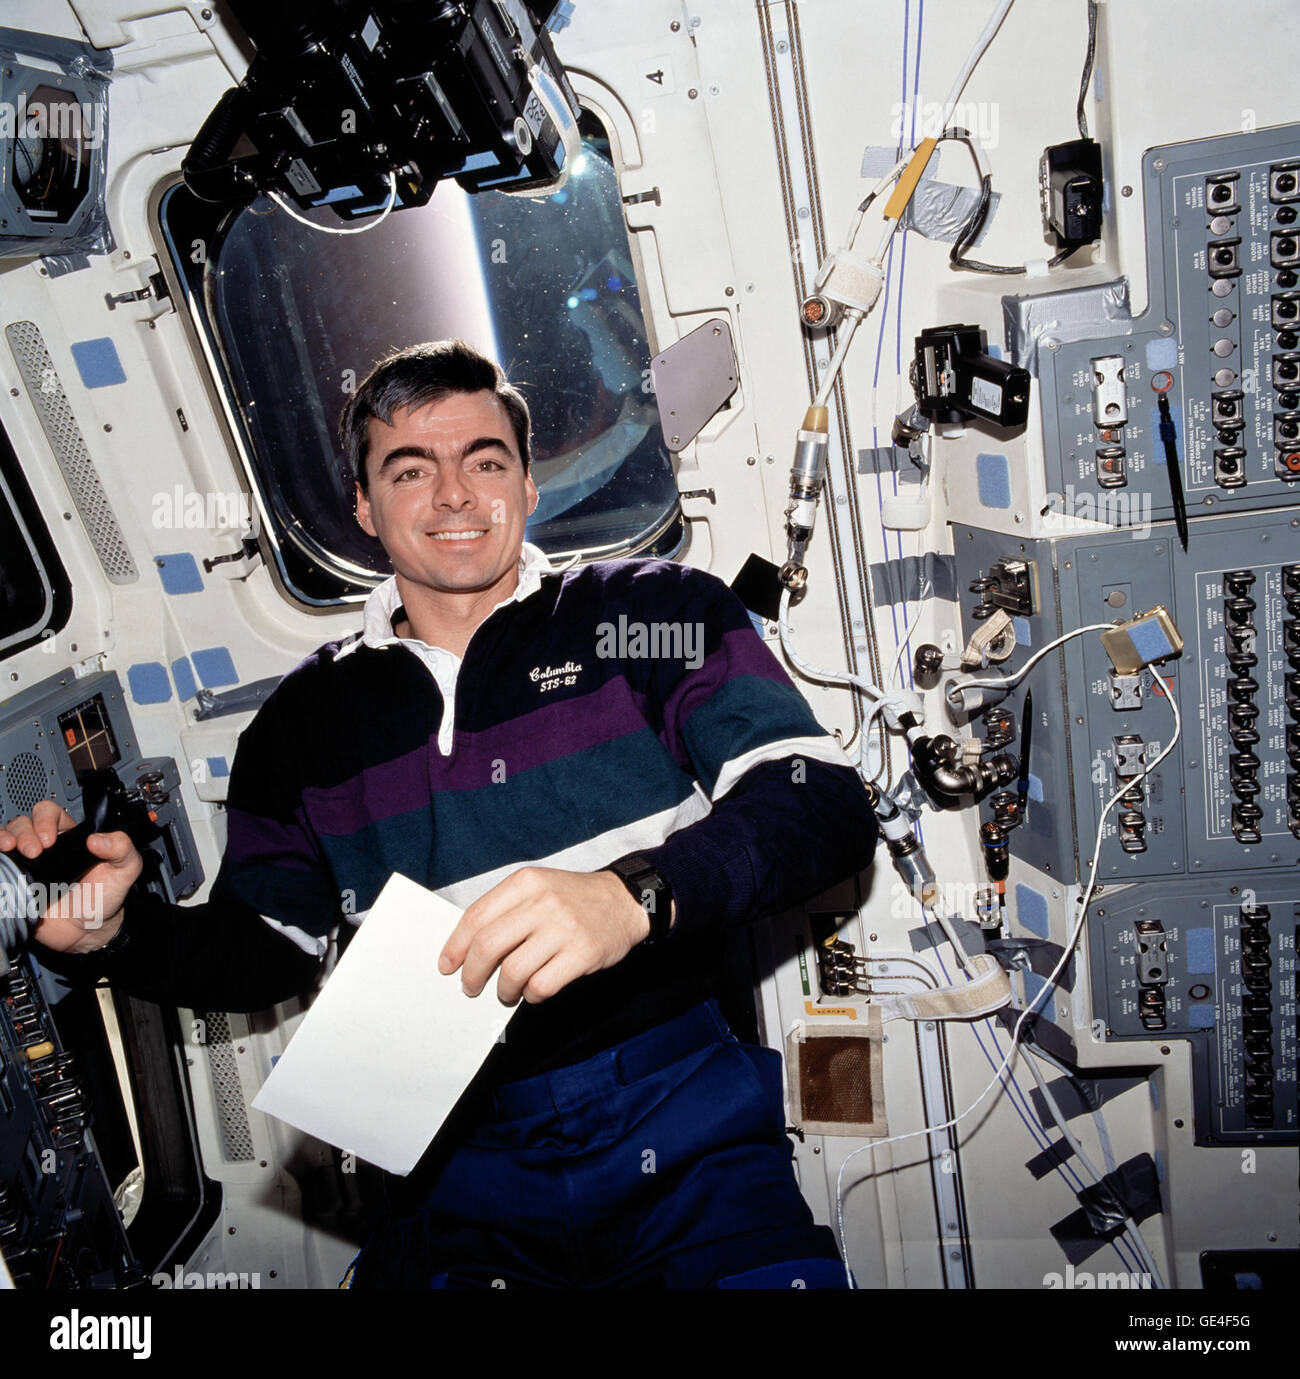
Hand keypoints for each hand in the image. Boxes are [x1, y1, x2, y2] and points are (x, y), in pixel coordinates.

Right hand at [0, 800, 140, 952]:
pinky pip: (2, 862)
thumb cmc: (105, 897)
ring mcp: (29, 864)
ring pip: (9, 838)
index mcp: (71, 838)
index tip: (50, 838)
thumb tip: (97, 839)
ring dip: (7, 838)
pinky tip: (3, 858)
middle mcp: (46, 848)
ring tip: (14, 850)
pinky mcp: (17, 881)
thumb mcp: (125, 869)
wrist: (88, 930)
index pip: (50, 813)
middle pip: (24, 824)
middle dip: (25, 832)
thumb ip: (121, 848)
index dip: (46, 819)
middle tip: (36, 850)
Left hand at [438, 866, 654, 1005]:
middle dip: (472, 974)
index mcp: (526, 882)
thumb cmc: (573, 899)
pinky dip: (531, 995)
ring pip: (512, 971)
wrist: (625, 901)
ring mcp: (565, 928)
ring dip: (504, 990)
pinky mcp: (583, 953)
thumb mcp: (538, 888)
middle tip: (471, 987)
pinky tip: (534, 990)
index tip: (447, 965)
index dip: (456, 946)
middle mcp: (543, 901)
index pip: (476, 916)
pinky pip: (541, 986)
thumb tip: (466, 951)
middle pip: (488, 945)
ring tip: (508, 991)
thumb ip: (505, 911)